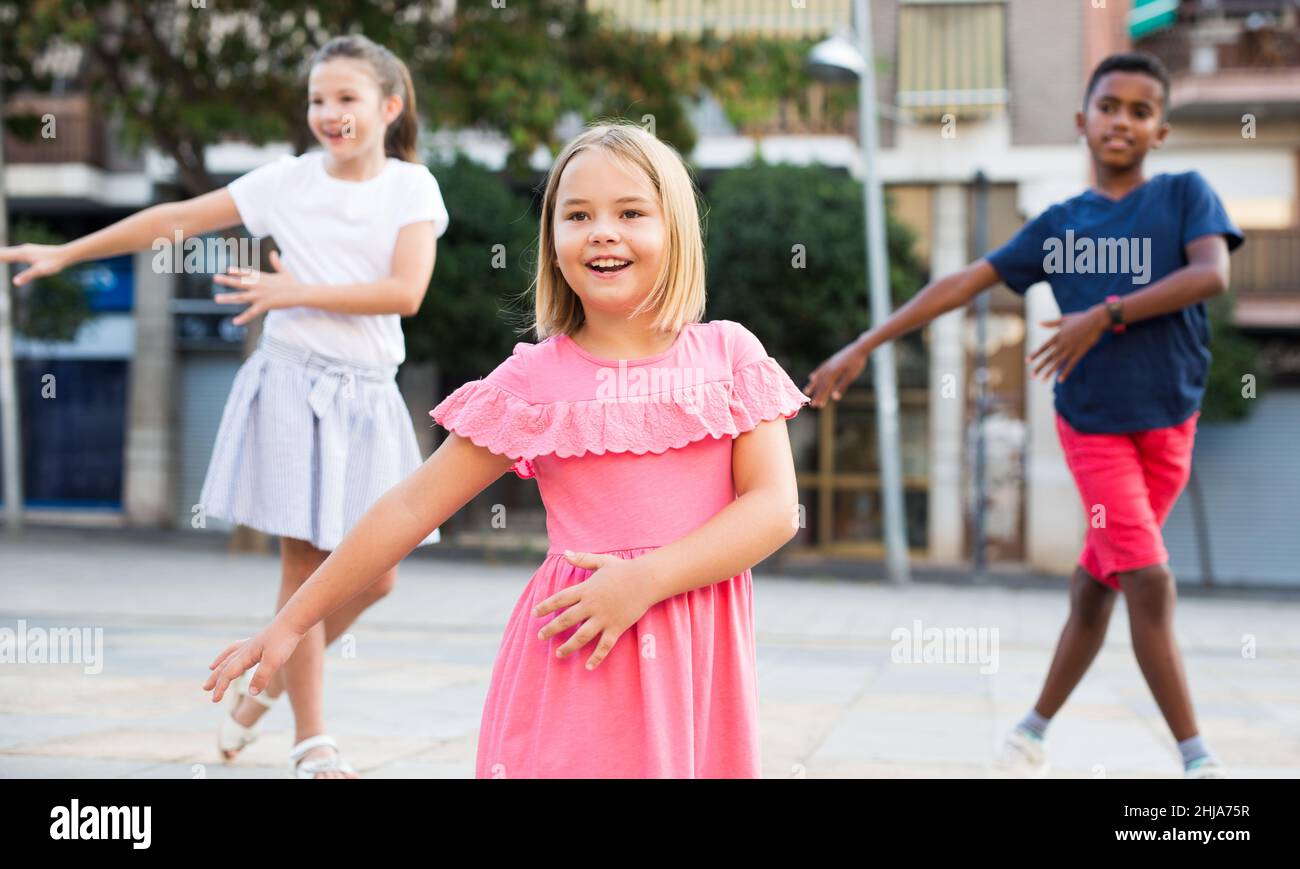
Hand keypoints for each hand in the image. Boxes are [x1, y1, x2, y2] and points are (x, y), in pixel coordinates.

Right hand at [0, 243, 68, 287]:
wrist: (65, 254)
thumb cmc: (54, 263)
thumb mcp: (40, 271)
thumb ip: (27, 276)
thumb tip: (15, 283)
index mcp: (21, 254)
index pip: (1, 256)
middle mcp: (21, 249)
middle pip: (1, 252)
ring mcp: (24, 249)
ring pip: (6, 251)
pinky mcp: (28, 251)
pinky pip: (12, 253)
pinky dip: (4, 255)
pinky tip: (4, 257)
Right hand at [202, 621, 304, 702]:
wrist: (294, 620)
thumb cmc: (284, 640)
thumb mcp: (273, 661)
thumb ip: (261, 677)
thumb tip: (251, 693)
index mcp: (246, 655)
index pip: (228, 673)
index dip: (221, 687)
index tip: (214, 700)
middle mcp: (245, 649)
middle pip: (225, 665)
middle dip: (215, 678)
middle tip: (205, 688)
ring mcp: (252, 643)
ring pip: (230, 655)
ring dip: (220, 663)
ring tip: (211, 668)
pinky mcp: (260, 641)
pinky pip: (240, 647)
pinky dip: (232, 651)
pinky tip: (235, 653)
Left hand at [213, 249, 302, 325]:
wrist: (300, 293)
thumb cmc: (292, 283)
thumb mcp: (283, 272)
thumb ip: (276, 263)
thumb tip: (273, 253)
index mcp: (262, 277)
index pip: (247, 273)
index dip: (237, 271)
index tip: (227, 270)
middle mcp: (259, 285)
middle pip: (239, 282)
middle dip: (227, 280)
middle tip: (215, 278)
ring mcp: (260, 295)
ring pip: (241, 297)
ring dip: (228, 298)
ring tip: (217, 299)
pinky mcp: (265, 305)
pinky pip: (251, 313)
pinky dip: (243, 318)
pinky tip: (235, 321)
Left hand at [532, 550, 657, 670]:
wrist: (646, 579)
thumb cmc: (624, 569)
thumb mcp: (601, 561)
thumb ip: (582, 558)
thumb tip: (565, 553)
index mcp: (586, 589)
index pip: (560, 599)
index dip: (545, 607)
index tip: (534, 614)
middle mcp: (592, 605)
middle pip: (566, 620)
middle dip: (551, 629)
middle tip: (540, 637)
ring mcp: (604, 618)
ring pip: (581, 636)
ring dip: (568, 646)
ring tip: (558, 654)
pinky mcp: (616, 627)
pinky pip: (604, 646)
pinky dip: (596, 657)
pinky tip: (588, 666)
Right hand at [804, 334, 872, 407]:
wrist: (859, 348)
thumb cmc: (857, 363)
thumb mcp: (851, 376)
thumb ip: (842, 386)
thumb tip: (835, 398)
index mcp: (833, 373)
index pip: (825, 388)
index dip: (821, 397)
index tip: (818, 405)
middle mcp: (828, 369)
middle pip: (820, 384)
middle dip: (816, 395)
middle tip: (812, 405)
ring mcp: (828, 364)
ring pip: (818, 377)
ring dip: (812, 385)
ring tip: (806, 391)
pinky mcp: (831, 361)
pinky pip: (821, 369)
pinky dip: (816, 374)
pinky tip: (812, 377)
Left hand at [1027, 306, 1108, 382]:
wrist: (1096, 320)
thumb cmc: (1080, 319)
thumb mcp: (1064, 320)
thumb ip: (1051, 323)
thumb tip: (1039, 323)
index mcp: (1057, 336)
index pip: (1043, 347)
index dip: (1035, 355)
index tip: (1027, 361)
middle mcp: (1061, 344)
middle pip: (1048, 358)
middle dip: (1039, 367)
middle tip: (1032, 376)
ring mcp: (1070, 349)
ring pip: (1057, 363)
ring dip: (1049, 373)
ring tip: (1042, 381)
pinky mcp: (1079, 353)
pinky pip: (1070, 365)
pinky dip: (1065, 372)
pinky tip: (1059, 380)